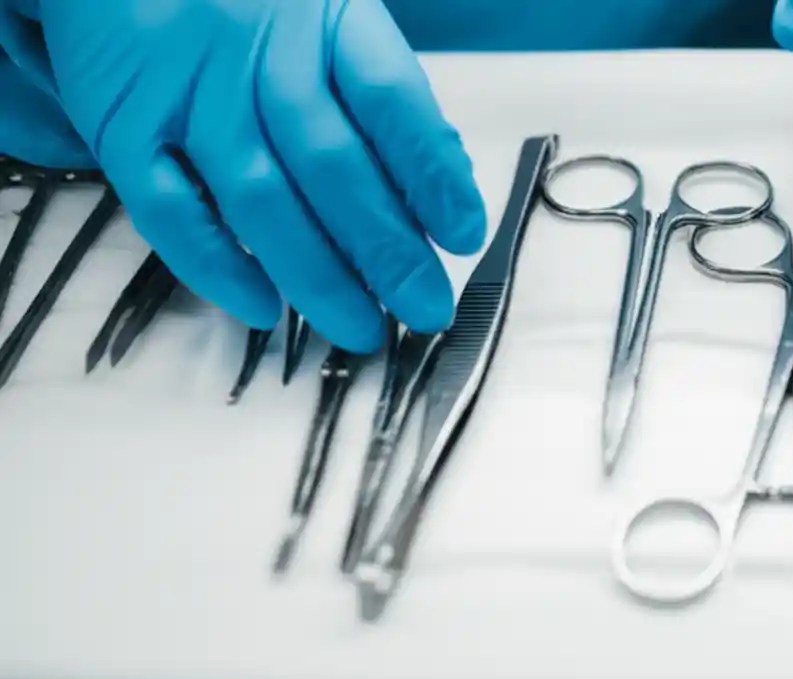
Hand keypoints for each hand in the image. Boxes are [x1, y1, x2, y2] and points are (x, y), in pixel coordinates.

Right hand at [17, 0, 485, 352]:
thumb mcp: (327, 12)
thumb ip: (379, 92)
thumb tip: (444, 181)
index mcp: (326, 15)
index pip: (393, 101)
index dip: (433, 175)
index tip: (465, 237)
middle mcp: (258, 53)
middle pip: (333, 165)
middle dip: (387, 250)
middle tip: (426, 308)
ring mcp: (189, 92)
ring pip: (260, 200)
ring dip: (316, 276)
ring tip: (362, 329)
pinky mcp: (123, 127)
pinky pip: (167, 209)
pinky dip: (214, 267)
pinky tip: (262, 309)